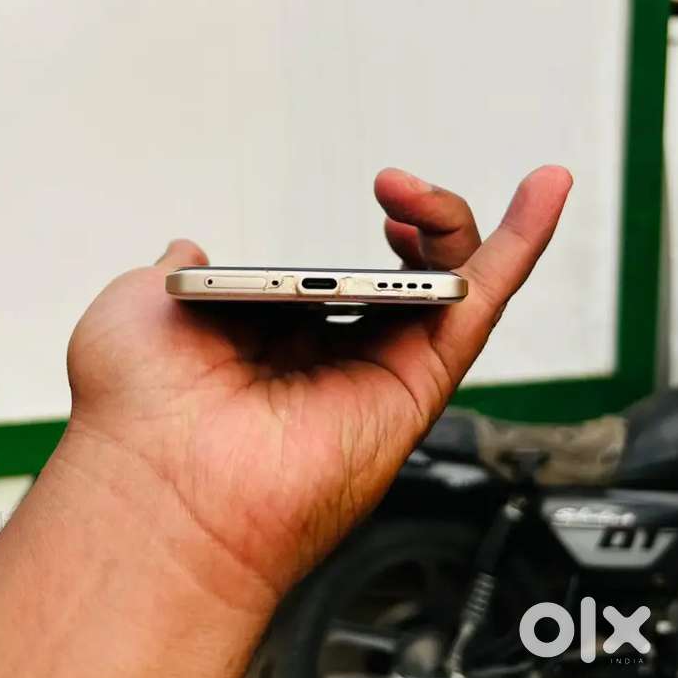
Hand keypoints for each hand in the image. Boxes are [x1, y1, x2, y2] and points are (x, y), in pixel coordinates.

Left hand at [64, 165, 571, 607]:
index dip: (363, 236)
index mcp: (279, 338)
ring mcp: (378, 372)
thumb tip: (189, 247)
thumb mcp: (137, 305)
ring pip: (451, 287)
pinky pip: (481, 308)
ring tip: (415, 195)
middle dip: (417, 221)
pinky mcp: (415, 384)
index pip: (348, 278)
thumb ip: (171, 267)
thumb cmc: (134, 411)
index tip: (368, 191)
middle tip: (390, 189)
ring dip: (455, 225)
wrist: (155, 488)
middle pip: (410, 277)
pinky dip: (519, 247)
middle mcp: (335, 358)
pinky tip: (543, 191)